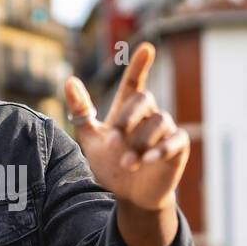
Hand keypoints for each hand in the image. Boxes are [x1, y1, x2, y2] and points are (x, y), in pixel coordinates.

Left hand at [62, 43, 189, 210]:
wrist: (129, 197)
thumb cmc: (112, 166)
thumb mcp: (92, 139)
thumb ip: (81, 112)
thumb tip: (69, 80)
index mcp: (128, 112)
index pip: (134, 83)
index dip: (140, 65)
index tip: (146, 48)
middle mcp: (149, 116)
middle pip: (144, 99)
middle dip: (128, 117)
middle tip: (115, 138)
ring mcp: (165, 131)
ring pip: (158, 121)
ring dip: (139, 142)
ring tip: (126, 162)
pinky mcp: (177, 148)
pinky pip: (175, 140)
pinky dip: (161, 149)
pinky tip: (147, 160)